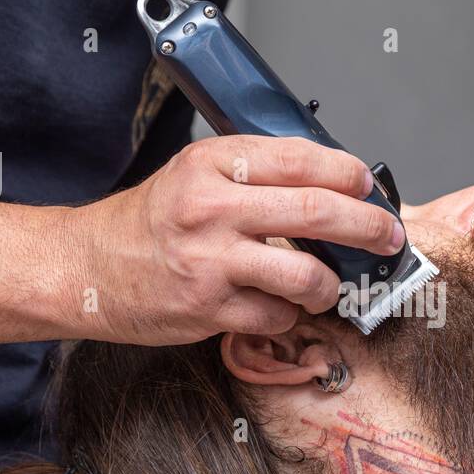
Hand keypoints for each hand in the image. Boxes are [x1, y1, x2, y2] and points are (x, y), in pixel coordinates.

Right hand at [63, 135, 403, 344]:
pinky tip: (276, 305)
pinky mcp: (208, 307)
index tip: (369, 187)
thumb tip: (329, 183)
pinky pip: (277, 314)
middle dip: (368, 227)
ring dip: (332, 285)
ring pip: (306, 275)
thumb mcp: (194, 175)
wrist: (85, 268)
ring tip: (328, 285)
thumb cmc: (147, 223)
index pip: (301, 159)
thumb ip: (254, 174)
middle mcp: (212, 206)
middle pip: (317, 211)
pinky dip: (289, 313)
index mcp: (213, 163)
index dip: (348, 174)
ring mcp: (210, 260)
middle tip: (388, 236)